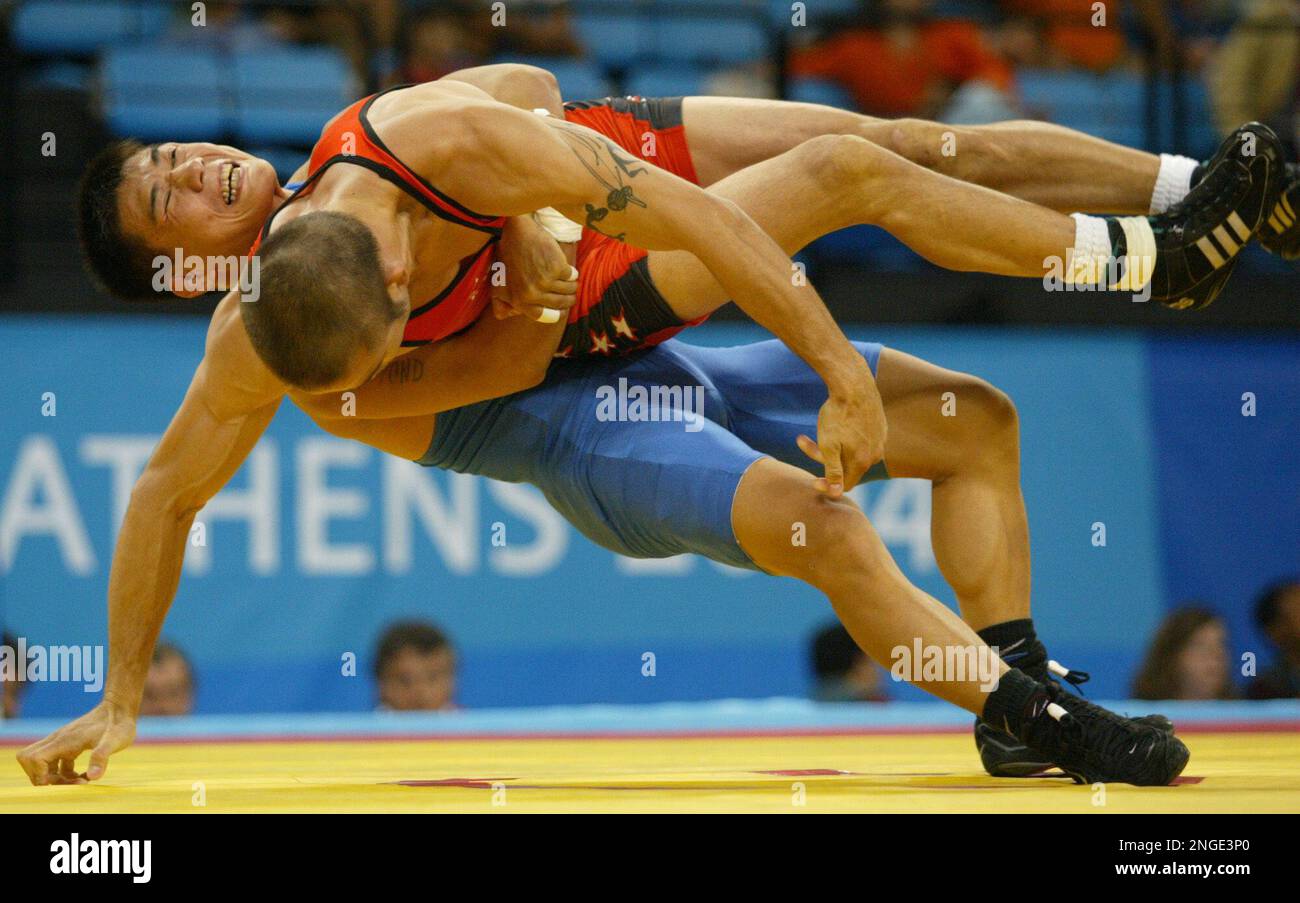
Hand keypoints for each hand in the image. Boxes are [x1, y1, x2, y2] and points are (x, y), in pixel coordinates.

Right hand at [16, 701, 136, 784]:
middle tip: (67, 784)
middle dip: (43, 778)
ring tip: (79, 782)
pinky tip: (84, 776)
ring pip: (41, 763)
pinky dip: (64, 774)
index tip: (59, 782)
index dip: (40, 775)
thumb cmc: (119, 724)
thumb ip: (102, 756)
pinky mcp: (69, 745)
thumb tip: (93, 777)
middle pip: (29, 761)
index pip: (33, 759)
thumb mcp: (115, 741)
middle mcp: (58, 740)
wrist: (121, 707)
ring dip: (55, 778)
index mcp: (64, 741)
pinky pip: (55, 763)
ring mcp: (62, 742)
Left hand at [492, 216, 578, 321]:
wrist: (518, 232)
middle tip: (571, 295)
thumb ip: (501, 304)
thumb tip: (505, 316)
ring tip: (572, 282)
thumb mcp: (497, 284)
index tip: (561, 310)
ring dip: (572, 287)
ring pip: (568, 290)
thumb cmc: (508, 257)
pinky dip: (572, 273)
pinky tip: (568, 269)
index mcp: (519, 301)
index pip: (543, 316)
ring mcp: (546, 281)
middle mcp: (532, 294)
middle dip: (568, 300)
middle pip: (559, 303)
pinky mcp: (557, 268)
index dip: (555, 314)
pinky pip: (571, 276)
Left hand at [796, 379, 886, 497]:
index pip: (845, 485)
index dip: (827, 484)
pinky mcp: (880, 426)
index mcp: (863, 462)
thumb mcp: (829, 446)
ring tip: (818, 429)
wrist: (853, 384)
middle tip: (803, 440)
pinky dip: (847, 436)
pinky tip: (838, 422)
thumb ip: (833, 472)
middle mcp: (876, 454)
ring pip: (853, 452)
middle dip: (824, 458)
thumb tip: (836, 494)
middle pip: (847, 467)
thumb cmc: (838, 415)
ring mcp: (880, 439)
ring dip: (834, 446)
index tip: (811, 476)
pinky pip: (862, 439)